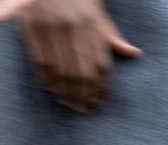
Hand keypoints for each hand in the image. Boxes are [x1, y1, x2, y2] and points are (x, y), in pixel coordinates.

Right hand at [15, 0, 141, 111]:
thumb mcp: (97, 13)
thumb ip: (111, 36)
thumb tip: (134, 54)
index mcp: (91, 26)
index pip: (100, 65)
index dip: (100, 87)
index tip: (98, 101)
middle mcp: (73, 28)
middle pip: (80, 73)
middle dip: (83, 94)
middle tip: (83, 108)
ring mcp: (51, 28)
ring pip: (60, 71)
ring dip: (64, 91)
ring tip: (68, 102)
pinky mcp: (33, 28)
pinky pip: (41, 61)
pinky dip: (47, 78)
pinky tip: (52, 88)